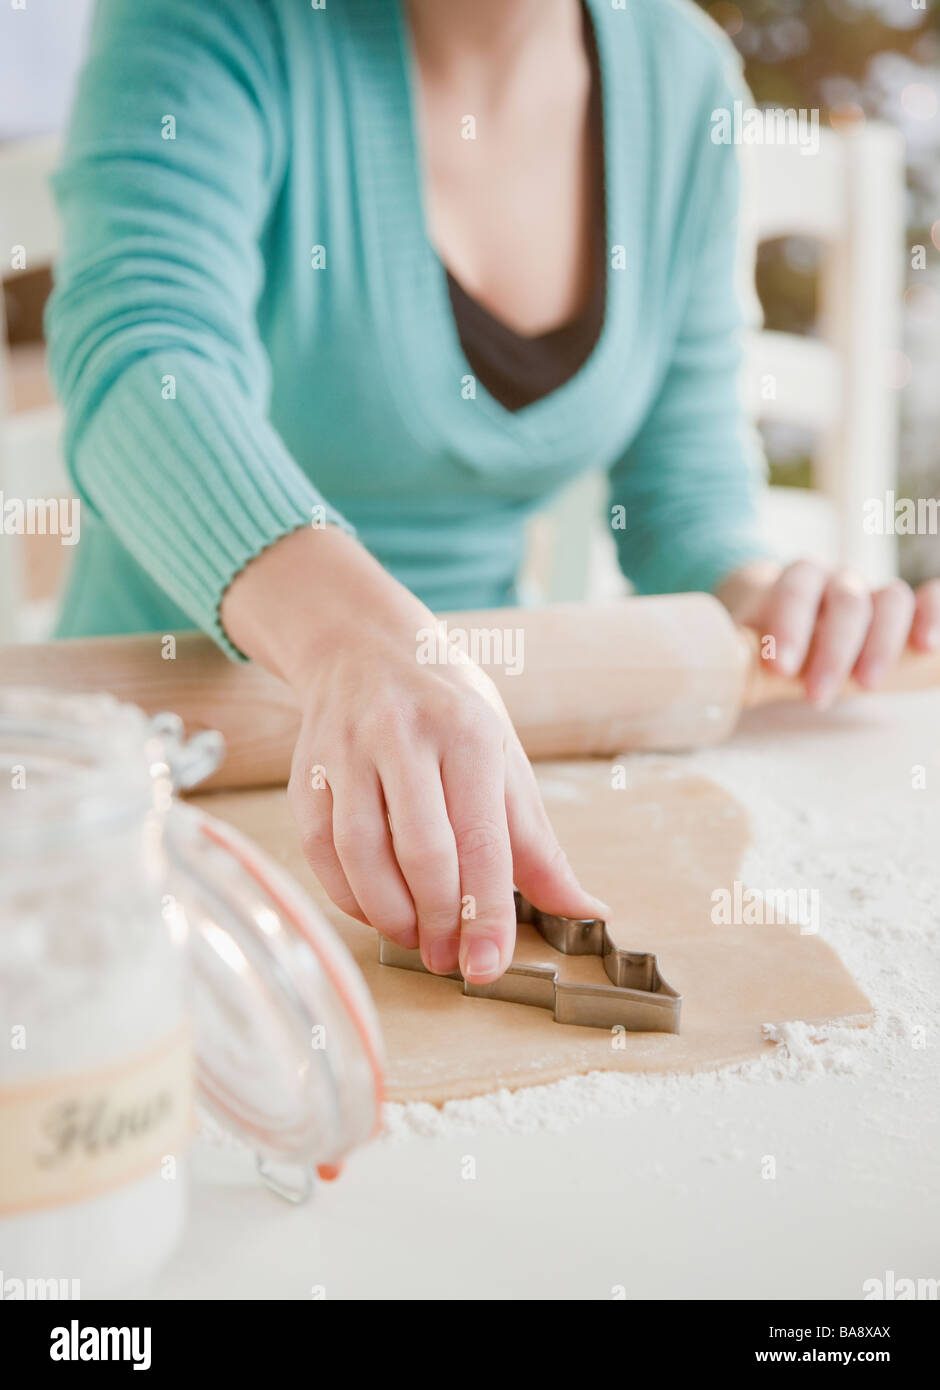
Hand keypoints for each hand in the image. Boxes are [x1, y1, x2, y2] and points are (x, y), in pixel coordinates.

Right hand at [220, 526, 607, 982]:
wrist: (362, 645)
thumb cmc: (445, 708)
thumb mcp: (503, 755)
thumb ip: (536, 841)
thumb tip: (583, 909)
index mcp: (467, 732)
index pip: (482, 838)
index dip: (485, 913)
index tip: (488, 967)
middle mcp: (403, 735)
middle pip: (422, 851)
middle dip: (438, 922)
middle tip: (450, 960)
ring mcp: (347, 751)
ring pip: (362, 854)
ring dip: (390, 915)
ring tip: (415, 937)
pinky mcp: (305, 771)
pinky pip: (321, 851)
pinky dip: (348, 895)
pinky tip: (375, 909)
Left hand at [718, 560, 939, 705]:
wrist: (785, 618)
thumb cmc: (764, 640)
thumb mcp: (744, 644)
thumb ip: (738, 658)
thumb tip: (713, 686)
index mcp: (796, 579)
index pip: (796, 588)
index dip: (790, 624)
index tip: (780, 669)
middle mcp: (839, 579)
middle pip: (846, 599)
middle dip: (833, 649)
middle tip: (818, 696)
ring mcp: (876, 594)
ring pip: (890, 599)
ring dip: (880, 643)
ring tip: (868, 686)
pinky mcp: (905, 614)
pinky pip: (929, 598)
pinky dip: (933, 614)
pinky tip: (928, 648)